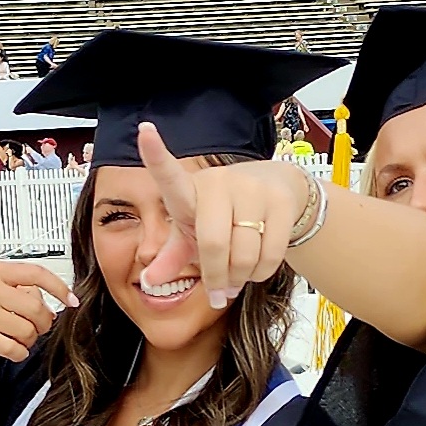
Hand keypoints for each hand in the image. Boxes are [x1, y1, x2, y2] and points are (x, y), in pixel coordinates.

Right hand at [0, 261, 77, 360]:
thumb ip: (13, 287)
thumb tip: (46, 303)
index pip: (38, 274)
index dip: (60, 288)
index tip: (71, 301)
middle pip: (37, 309)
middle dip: (44, 323)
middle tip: (38, 328)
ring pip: (26, 331)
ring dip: (30, 340)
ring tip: (20, 339)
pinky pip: (12, 348)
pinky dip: (19, 353)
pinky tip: (13, 350)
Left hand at [137, 120, 308, 305]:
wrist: (277, 191)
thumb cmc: (223, 215)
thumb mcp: (193, 234)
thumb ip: (171, 257)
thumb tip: (149, 282)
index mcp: (189, 190)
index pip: (169, 174)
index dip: (156, 155)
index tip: (145, 131)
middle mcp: (220, 183)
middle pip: (213, 245)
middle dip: (217, 278)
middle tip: (219, 294)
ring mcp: (252, 189)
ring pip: (245, 256)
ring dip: (240, 279)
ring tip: (238, 278)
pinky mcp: (280, 201)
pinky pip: (270, 256)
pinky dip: (261, 274)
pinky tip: (255, 270)